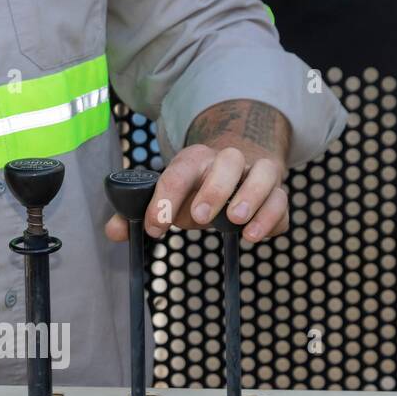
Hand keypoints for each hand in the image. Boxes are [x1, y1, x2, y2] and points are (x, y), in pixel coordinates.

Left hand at [104, 144, 287, 245]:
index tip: (154, 228)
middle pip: (227, 161)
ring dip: (251, 195)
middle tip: (199, 218)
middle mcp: (229, 161)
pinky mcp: (278, 195)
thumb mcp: (168, 198)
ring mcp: (257, 174)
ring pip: (263, 172)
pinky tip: (254, 235)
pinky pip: (281, 200)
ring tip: (236, 222)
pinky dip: (271, 217)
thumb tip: (114, 232)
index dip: (165, 198)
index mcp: (196, 159)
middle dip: (214, 189)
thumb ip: (139, 214)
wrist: (238, 171)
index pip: (180, 170)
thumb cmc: (198, 189)